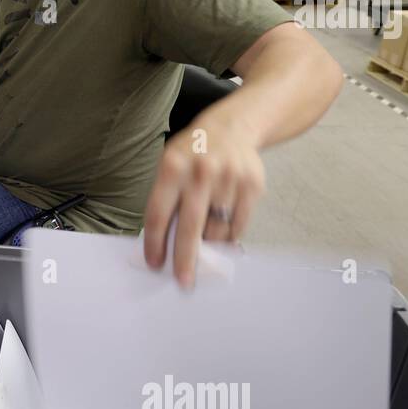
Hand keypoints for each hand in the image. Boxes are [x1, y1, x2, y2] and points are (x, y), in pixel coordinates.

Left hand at [143, 116, 264, 287]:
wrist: (231, 128)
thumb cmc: (193, 154)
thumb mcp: (170, 166)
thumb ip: (166, 201)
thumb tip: (164, 245)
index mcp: (172, 167)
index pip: (158, 214)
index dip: (155, 243)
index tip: (156, 263)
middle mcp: (200, 172)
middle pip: (190, 227)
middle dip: (185, 259)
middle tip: (183, 280)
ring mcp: (229, 178)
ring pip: (217, 229)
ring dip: (209, 244)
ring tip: (205, 244)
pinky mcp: (252, 185)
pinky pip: (238, 225)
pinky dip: (229, 235)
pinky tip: (222, 232)